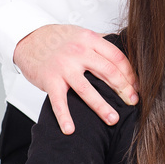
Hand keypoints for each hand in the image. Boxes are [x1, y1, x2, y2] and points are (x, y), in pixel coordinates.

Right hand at [13, 24, 137, 134]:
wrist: (28, 39)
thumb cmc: (58, 39)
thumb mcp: (82, 34)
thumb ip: (102, 41)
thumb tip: (126, 46)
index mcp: (90, 40)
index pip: (117, 58)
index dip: (130, 74)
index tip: (137, 86)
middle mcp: (78, 52)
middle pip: (108, 73)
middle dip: (123, 90)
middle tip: (132, 102)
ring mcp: (64, 67)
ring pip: (87, 90)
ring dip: (102, 107)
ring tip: (113, 119)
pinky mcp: (49, 80)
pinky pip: (59, 101)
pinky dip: (64, 117)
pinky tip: (70, 129)